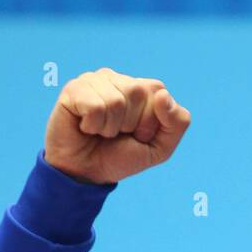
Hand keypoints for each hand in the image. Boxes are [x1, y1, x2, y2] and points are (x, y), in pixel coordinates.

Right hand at [43, 67, 190, 185]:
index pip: (159, 93)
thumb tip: (163, 95)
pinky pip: (96, 106)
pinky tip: (86, 127)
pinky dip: (93, 126)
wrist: (87, 173)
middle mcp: (119, 79)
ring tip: (101, 131)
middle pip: (138, 94)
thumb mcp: (160, 148)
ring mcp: (95, 80)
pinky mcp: (74, 88)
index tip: (137, 135)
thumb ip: (177, 123)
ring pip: (116, 101)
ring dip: (110, 128)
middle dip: (131, 125)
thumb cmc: (121, 157)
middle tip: (117, 134)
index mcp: (142, 88)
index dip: (151, 123)